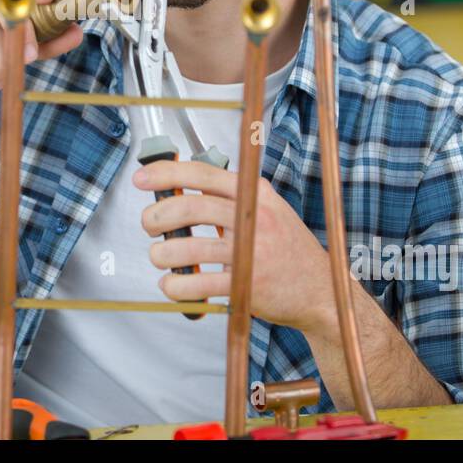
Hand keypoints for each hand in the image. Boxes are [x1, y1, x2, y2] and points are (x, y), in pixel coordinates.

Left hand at [134, 160, 333, 332]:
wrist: (320, 289)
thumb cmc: (287, 248)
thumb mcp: (267, 209)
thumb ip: (229, 196)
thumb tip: (180, 184)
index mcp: (255, 193)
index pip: (203, 173)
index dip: (166, 174)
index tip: (141, 179)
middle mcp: (254, 218)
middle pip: (191, 207)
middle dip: (157, 216)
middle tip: (148, 225)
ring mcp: (251, 252)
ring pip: (188, 248)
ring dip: (161, 254)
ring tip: (159, 257)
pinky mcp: (246, 285)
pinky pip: (198, 284)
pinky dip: (176, 286)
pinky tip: (173, 284)